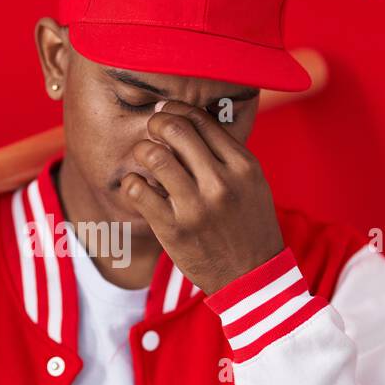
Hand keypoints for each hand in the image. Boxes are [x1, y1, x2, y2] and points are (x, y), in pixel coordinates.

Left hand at [120, 100, 285, 294]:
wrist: (251, 276)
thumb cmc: (248, 225)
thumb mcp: (252, 183)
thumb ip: (227, 154)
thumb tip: (189, 119)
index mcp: (243, 166)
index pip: (201, 120)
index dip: (176, 109)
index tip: (166, 112)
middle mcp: (221, 182)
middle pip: (175, 129)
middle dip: (156, 123)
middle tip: (151, 130)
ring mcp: (196, 206)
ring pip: (153, 156)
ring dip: (141, 151)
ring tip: (143, 158)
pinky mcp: (173, 229)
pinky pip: (138, 190)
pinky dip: (132, 183)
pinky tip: (138, 186)